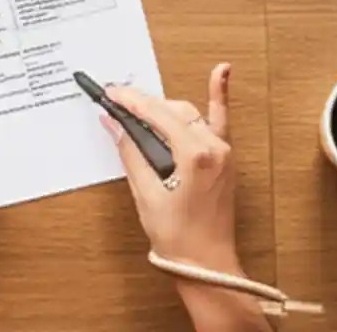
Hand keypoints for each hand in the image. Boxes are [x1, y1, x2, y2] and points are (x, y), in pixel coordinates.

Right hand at [103, 64, 269, 330]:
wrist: (207, 264)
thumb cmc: (180, 238)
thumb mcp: (147, 195)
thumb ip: (131, 154)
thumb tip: (114, 126)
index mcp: (195, 155)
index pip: (157, 115)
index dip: (131, 101)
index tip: (112, 92)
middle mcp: (214, 147)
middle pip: (173, 110)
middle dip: (144, 103)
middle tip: (116, 100)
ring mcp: (223, 151)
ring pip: (190, 114)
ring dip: (165, 107)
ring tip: (138, 103)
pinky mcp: (225, 158)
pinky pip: (220, 120)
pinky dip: (219, 96)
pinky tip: (222, 72)